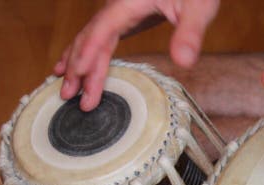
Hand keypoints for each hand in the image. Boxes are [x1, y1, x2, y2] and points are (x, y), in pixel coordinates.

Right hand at [54, 0, 220, 110]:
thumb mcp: (198, 8)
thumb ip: (190, 33)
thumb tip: (183, 61)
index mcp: (129, 3)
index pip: (103, 30)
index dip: (88, 52)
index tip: (78, 75)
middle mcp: (118, 6)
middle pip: (91, 37)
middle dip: (78, 66)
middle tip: (68, 95)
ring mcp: (120, 12)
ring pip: (91, 38)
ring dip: (77, 62)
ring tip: (65, 88)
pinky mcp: (126, 17)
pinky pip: (101, 37)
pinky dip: (88, 53)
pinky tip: (78, 67)